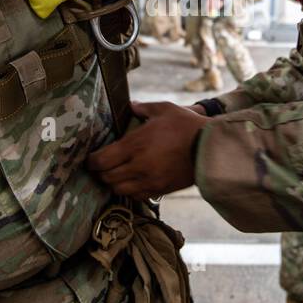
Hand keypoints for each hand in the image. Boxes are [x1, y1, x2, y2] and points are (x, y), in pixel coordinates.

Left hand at [87, 100, 205, 197]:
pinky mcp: (160, 190)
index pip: (101, 161)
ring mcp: (149, 181)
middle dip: (101, 173)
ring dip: (114, 183)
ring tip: (116, 175)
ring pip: (119, 190)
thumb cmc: (187, 126)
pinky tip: (133, 182)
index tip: (91, 159)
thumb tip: (131, 106)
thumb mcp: (164, 109)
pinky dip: (130, 191)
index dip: (92, 162)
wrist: (211, 148)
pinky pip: (136, 196)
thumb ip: (143, 108)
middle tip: (101, 166)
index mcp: (135, 145)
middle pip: (107, 178)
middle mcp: (138, 166)